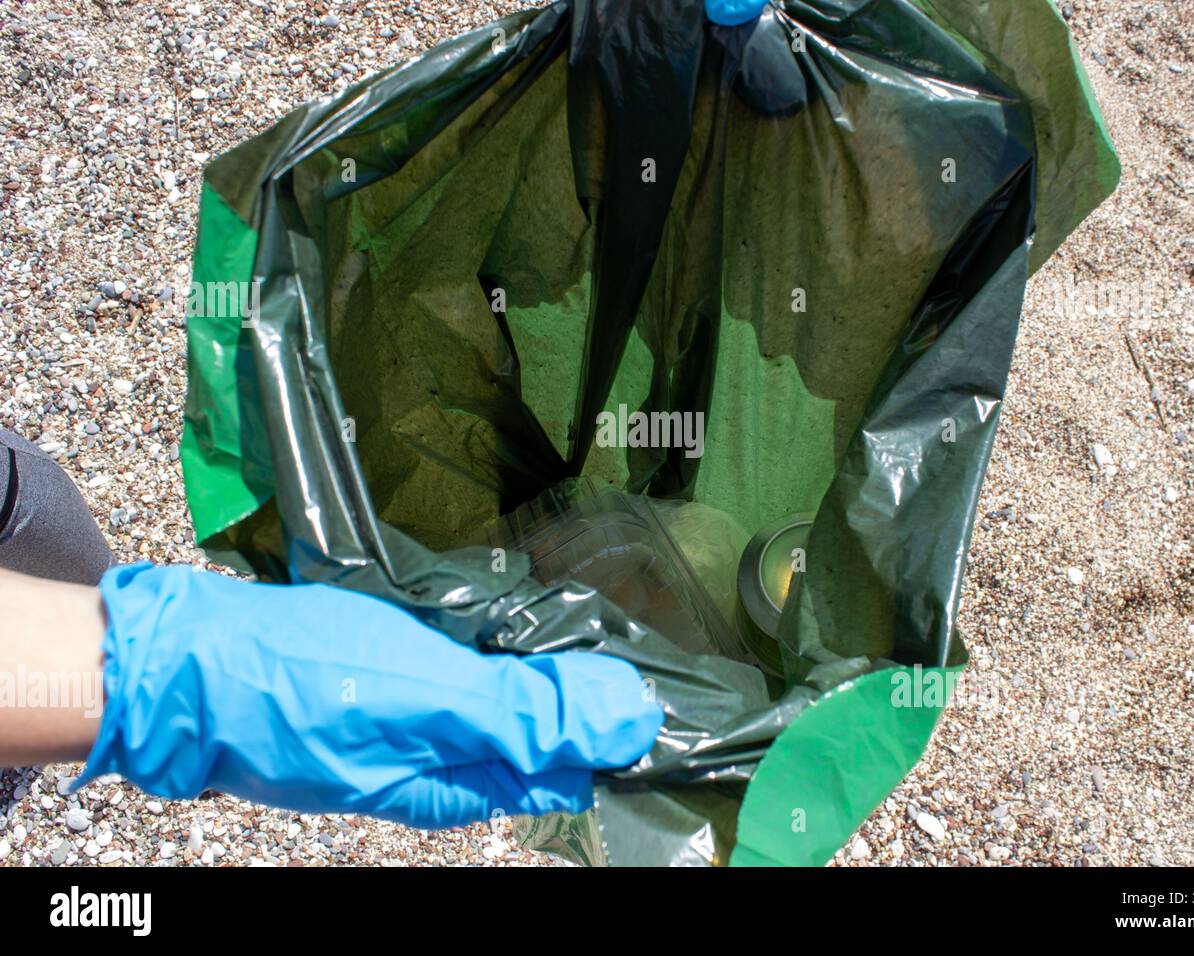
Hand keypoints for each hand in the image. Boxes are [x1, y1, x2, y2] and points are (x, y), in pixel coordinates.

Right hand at [74, 563, 661, 828]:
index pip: (571, 764)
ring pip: (505, 696)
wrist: (186, 663)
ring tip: (599, 616)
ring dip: (550, 662)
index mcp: (461, 782)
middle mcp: (443, 759)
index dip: (621, 725)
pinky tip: (513, 611)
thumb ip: (528, 715)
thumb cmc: (305, 686)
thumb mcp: (428, 703)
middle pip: (543, 731)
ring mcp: (412, 718)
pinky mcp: (385, 679)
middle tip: (647, 632)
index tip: (674, 680)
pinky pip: (462, 668)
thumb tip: (629, 726)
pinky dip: (495, 643)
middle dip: (596, 691)